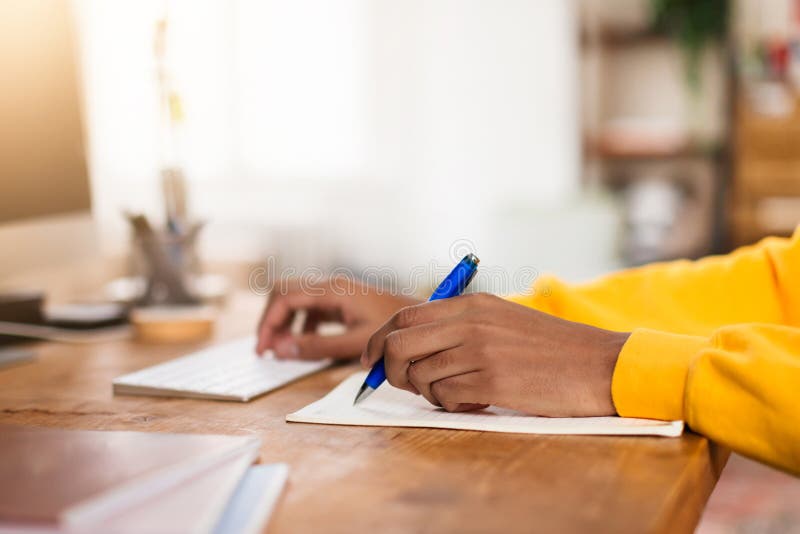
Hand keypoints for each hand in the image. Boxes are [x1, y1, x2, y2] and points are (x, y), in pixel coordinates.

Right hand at [256, 277, 420, 359]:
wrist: (421, 321)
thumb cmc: (393, 330)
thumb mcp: (354, 343)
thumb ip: (317, 347)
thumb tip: (280, 349)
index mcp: (332, 290)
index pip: (284, 297)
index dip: (268, 322)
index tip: (263, 349)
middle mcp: (330, 286)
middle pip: (284, 293)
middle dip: (270, 320)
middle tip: (265, 349)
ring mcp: (335, 292)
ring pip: (295, 301)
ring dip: (284, 323)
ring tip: (281, 351)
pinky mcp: (341, 301)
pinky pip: (310, 309)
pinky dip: (300, 325)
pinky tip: (304, 345)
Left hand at [361, 293, 628, 415]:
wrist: (598, 364)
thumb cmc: (549, 347)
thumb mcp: (502, 320)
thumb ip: (458, 326)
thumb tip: (408, 346)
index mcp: (472, 304)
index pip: (404, 317)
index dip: (378, 340)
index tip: (370, 360)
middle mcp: (470, 323)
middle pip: (398, 344)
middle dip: (390, 370)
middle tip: (405, 384)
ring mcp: (480, 352)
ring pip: (419, 376)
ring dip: (428, 392)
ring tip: (457, 393)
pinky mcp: (491, 382)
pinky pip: (444, 398)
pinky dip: (451, 405)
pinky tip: (476, 401)